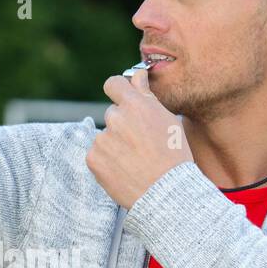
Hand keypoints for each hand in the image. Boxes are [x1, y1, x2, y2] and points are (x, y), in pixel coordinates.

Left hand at [85, 68, 191, 208]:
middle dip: (122, 125)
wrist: (166, 193)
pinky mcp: (93, 159)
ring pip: (105, 136)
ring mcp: (102, 139)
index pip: (114, 84)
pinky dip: (107, 161)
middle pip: (112, 114)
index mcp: (135, 105)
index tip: (123, 99)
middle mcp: (115, 118)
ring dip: (114, 145)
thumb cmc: (173, 156)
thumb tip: (138, 75)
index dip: (119, 91)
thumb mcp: (168, 121)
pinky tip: (124, 170)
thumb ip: (147, 96)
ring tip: (134, 161)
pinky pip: (97, 154)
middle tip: (140, 144)